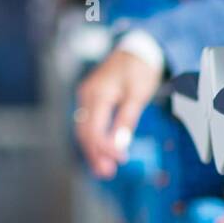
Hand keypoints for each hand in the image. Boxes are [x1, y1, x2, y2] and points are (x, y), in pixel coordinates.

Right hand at [74, 49, 161, 178]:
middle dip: (95, 154)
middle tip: (107, 173)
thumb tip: (119, 146)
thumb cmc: (140, 70)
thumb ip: (127, 120)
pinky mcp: (90, 97)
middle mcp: (86, 95)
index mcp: (97, 94)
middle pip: (84, 132)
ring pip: (83, 128)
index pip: (94, 129)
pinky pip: (86, 122)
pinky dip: (93, 138)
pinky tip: (100, 150)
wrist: (137, 49)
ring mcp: (85, 95)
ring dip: (93, 149)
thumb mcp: (138, 95)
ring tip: (104, 168)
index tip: (120, 160)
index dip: (105, 148)